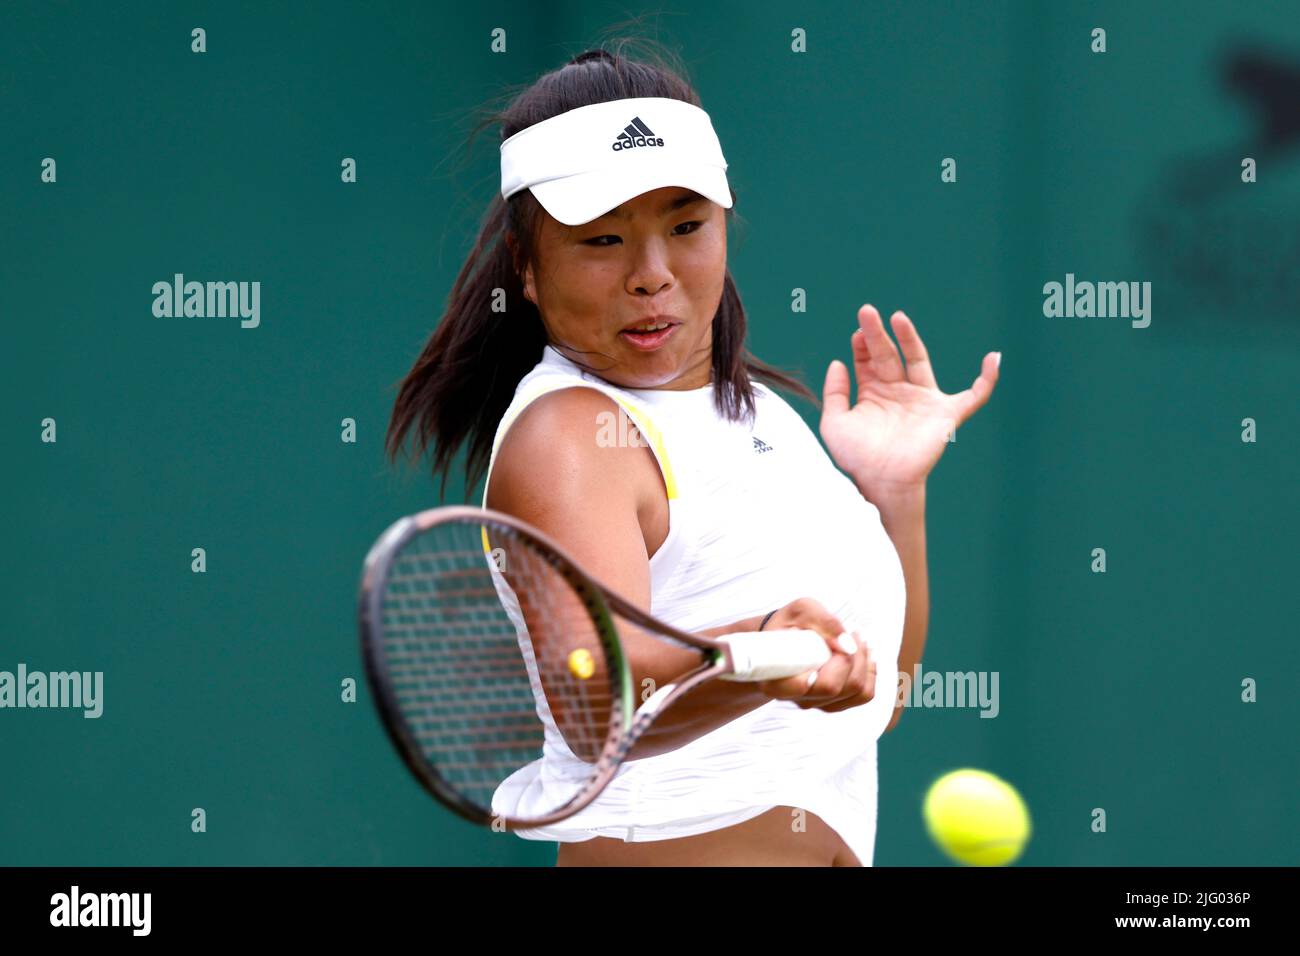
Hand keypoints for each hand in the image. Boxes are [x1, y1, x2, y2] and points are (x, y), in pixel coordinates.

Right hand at [756, 598, 875, 712]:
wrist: (785, 637)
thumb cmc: (791, 624)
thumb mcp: (801, 610)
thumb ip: (822, 621)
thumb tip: (848, 645)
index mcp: (776, 679)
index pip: (804, 686)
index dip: (824, 666)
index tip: (830, 641)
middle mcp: (795, 697)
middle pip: (835, 688)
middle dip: (851, 656)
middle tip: (851, 632)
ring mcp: (816, 703)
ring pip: (855, 692)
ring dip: (864, 661)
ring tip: (857, 638)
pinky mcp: (834, 703)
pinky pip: (865, 694)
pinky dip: (870, 671)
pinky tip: (862, 652)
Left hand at [821, 304, 999, 500]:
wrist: (881, 482)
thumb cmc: (857, 458)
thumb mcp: (835, 423)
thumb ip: (835, 392)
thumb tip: (838, 362)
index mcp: (874, 393)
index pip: (869, 360)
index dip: (862, 344)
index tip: (855, 333)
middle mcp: (898, 392)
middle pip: (889, 354)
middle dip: (877, 334)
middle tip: (866, 312)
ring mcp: (922, 400)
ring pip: (919, 361)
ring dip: (910, 339)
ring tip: (897, 317)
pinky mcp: (946, 414)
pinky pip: (974, 396)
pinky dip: (988, 379)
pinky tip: (994, 358)